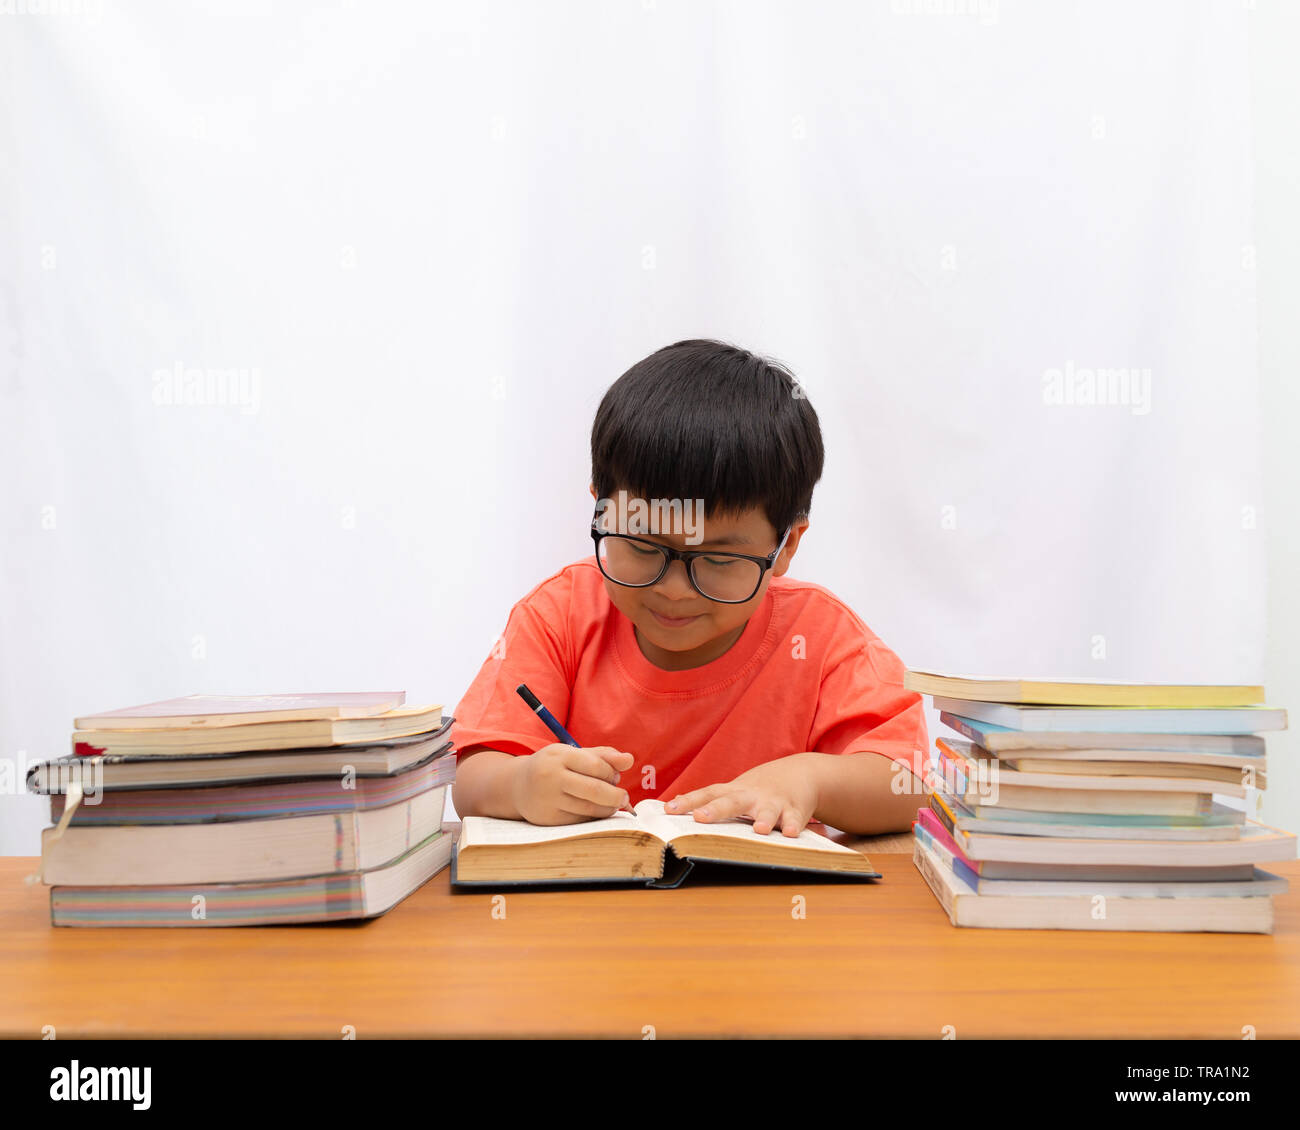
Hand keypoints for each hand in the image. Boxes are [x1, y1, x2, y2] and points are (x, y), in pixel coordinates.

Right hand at [511, 743, 633, 825]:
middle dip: (615, 796)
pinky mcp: (548, 819)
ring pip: (589, 808)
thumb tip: (630, 759)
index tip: (616, 776)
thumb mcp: (574, 754)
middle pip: (594, 790)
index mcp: (559, 756)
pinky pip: (580, 820)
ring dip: (607, 808)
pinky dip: (593, 817)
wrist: (518, 786)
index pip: (596, 766)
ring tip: (612, 804)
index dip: (612, 773)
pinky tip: (595, 811)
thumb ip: (603, 756)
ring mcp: (548, 800)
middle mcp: (550, 777)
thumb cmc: (554, 766)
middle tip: (623, 798)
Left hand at [663, 754, 819, 836]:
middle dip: (716, 810)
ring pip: (768, 811)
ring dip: (764, 819)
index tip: (668, 810)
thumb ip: (707, 799)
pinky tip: (792, 834)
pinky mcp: (795, 809)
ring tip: (760, 829)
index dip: (687, 801)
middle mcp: (751, 796)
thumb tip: (672, 803)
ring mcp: (774, 802)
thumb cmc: (758, 788)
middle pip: (732, 802)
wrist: (800, 772)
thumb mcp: (733, 790)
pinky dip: (794, 825)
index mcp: (733, 792)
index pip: (707, 794)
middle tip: (701, 817)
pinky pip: (795, 819)